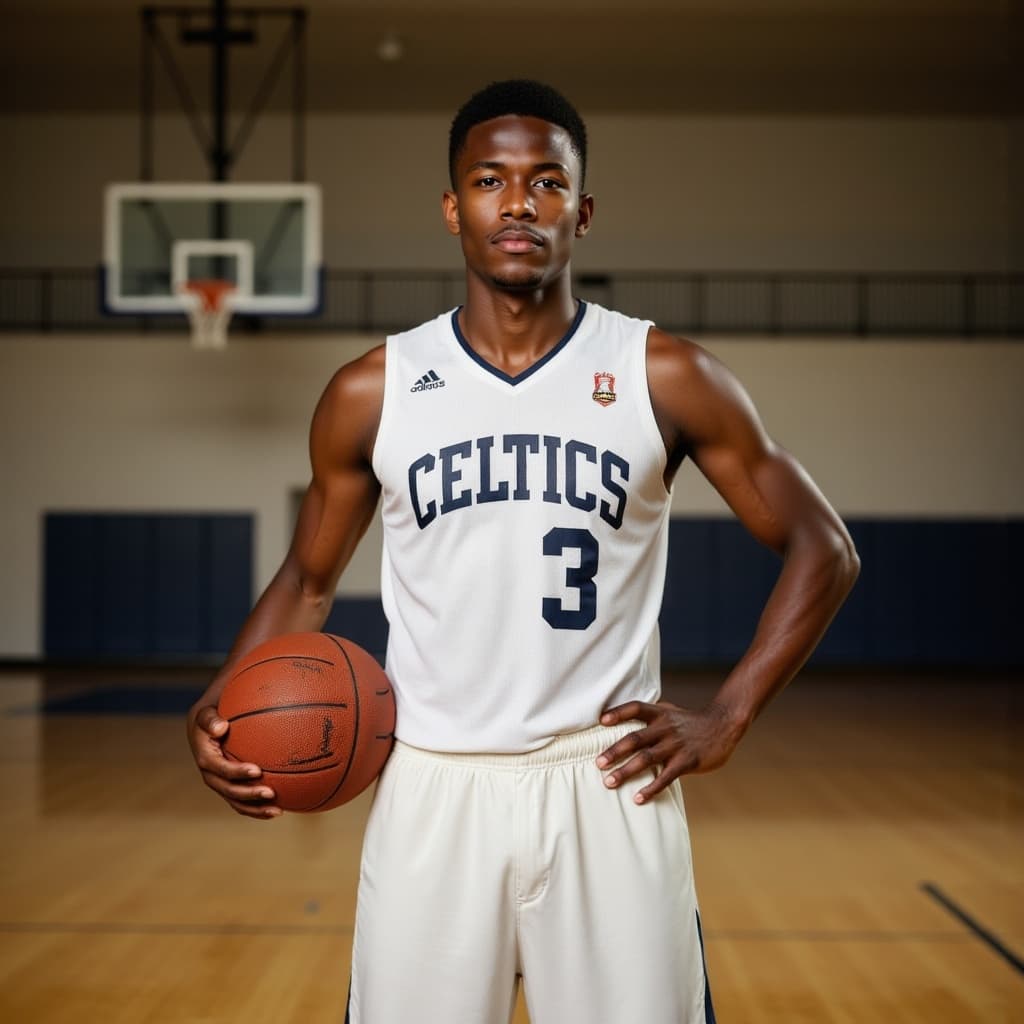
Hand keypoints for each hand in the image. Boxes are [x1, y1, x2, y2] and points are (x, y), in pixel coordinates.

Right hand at [187, 703, 281, 818]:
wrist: (206, 727)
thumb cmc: (210, 717)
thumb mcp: (206, 714)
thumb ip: (210, 719)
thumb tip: (221, 727)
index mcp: (205, 759)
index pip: (221, 769)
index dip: (237, 772)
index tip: (257, 771)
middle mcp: (211, 776)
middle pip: (229, 790)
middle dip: (249, 794)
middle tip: (271, 793)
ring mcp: (220, 784)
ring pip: (237, 802)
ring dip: (256, 808)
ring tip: (277, 811)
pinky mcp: (229, 787)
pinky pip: (243, 802)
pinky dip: (258, 808)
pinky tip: (277, 810)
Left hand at [596, 700, 745, 803]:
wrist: (723, 725)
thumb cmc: (689, 721)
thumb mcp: (669, 711)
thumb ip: (648, 716)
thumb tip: (620, 719)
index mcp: (659, 713)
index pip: (635, 708)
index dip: (618, 713)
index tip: (601, 720)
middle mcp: (665, 727)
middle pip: (635, 738)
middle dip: (615, 751)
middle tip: (598, 763)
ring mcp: (676, 745)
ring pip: (646, 759)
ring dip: (626, 771)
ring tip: (609, 782)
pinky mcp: (687, 761)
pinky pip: (666, 777)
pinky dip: (651, 788)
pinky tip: (638, 798)